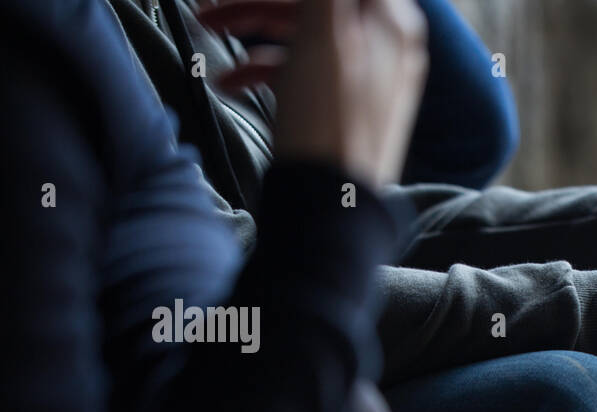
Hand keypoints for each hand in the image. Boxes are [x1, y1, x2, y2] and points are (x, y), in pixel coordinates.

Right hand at [199, 0, 427, 187]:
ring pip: (299, 30)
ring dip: (248, 25)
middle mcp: (383, 45)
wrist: (330, 206)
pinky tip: (227, 81)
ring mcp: (361, 78)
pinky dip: (260, 67)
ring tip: (206, 30)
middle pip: (312, 0)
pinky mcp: (338, 108)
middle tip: (211, 4)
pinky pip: (298, 70)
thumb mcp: (325, 32)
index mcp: (390, 20)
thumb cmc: (331, 120)